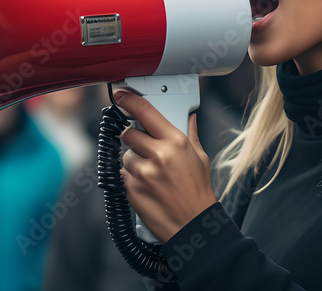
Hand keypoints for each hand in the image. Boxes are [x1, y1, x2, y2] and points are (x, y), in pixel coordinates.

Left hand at [115, 90, 217, 242]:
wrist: (193, 225)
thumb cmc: (199, 192)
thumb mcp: (200, 158)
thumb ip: (190, 135)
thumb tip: (189, 117)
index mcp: (175, 142)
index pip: (145, 112)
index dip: (129, 100)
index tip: (120, 95)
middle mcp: (158, 155)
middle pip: (128, 133)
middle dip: (133, 137)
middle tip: (144, 147)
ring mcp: (143, 173)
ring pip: (125, 156)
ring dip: (134, 161)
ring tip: (152, 174)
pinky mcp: (132, 189)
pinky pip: (123, 175)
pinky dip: (132, 178)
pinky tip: (148, 186)